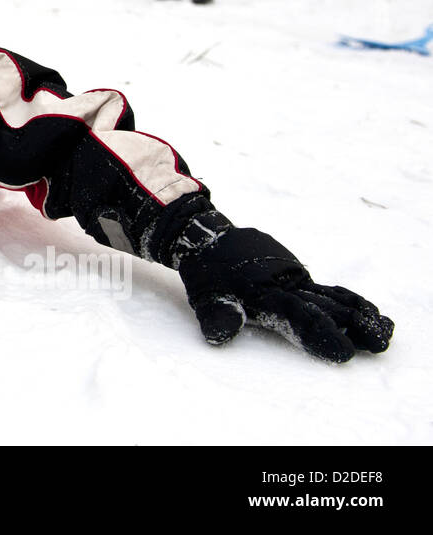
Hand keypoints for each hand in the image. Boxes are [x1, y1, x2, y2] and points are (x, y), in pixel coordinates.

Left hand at [177, 227, 392, 361]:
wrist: (208, 236)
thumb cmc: (206, 272)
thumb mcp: (204, 295)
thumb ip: (218, 316)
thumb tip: (221, 336)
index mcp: (263, 292)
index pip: (298, 317)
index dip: (320, 335)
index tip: (344, 352)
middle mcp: (284, 283)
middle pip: (324, 307)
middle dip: (352, 325)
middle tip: (380, 343)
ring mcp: (292, 275)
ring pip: (330, 296)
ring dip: (357, 312)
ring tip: (384, 329)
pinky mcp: (295, 271)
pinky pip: (325, 288)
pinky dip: (347, 299)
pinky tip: (366, 311)